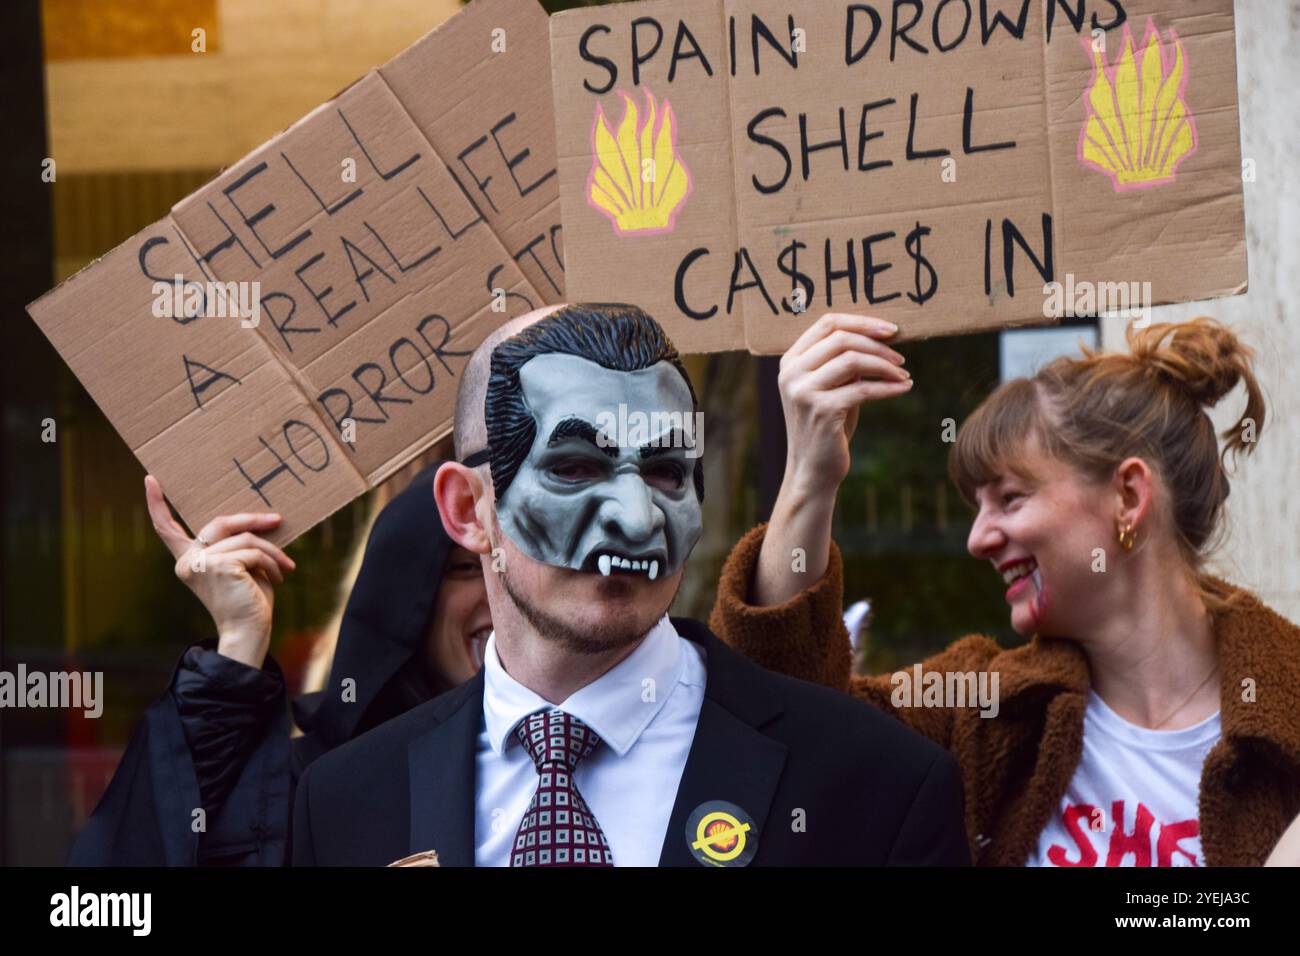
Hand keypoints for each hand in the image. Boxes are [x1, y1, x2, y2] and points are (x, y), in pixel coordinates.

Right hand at [145, 474, 295, 668]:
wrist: (249, 632)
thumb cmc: (248, 602)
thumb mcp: (242, 567)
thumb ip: (239, 544)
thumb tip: (260, 520)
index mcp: (188, 560)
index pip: (166, 529)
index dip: (157, 503)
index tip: (150, 479)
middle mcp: (187, 561)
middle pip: (221, 523)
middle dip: (252, 519)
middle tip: (277, 520)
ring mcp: (200, 563)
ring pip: (244, 539)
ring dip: (271, 551)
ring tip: (285, 567)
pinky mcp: (218, 565)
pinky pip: (253, 551)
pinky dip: (271, 562)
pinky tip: (279, 577)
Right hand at [776, 313, 910, 497]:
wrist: (813, 470)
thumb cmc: (827, 426)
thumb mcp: (832, 388)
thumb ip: (843, 362)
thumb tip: (880, 336)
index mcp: (790, 361)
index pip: (827, 323)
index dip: (862, 321)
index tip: (891, 330)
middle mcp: (791, 373)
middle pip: (842, 338)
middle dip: (878, 345)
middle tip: (901, 359)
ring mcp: (803, 391)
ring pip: (853, 359)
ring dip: (885, 365)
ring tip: (903, 375)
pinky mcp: (821, 410)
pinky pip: (863, 389)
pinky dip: (889, 387)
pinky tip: (905, 388)